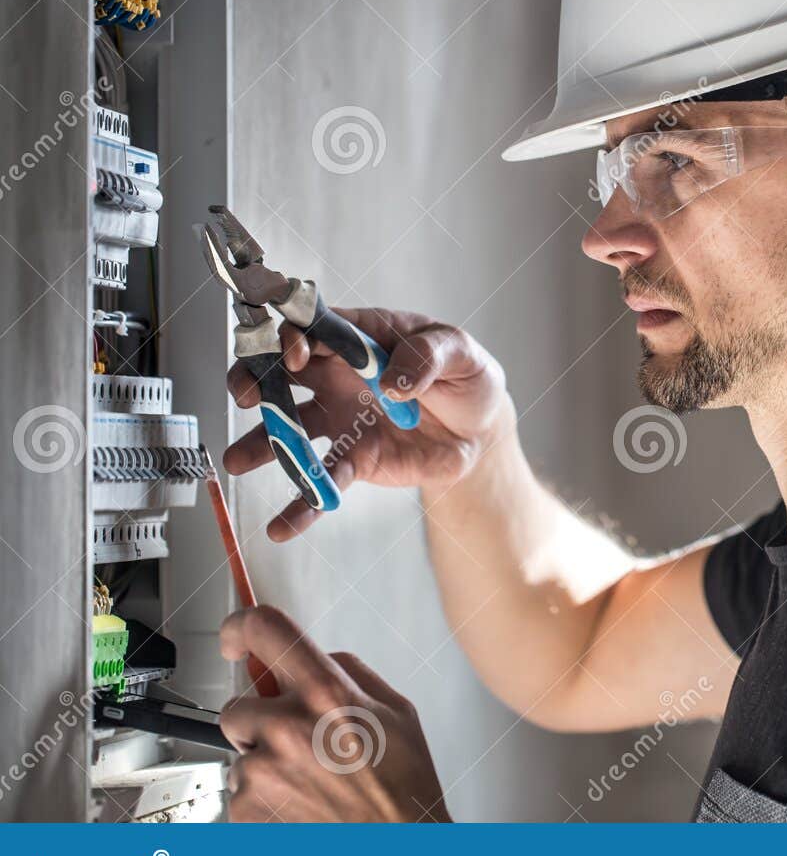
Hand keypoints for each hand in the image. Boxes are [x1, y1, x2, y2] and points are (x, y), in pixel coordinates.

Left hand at [219, 605, 449, 822]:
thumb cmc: (402, 788)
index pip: (265, 629)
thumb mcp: (396, 710)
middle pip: (238, 705)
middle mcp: (288, 727)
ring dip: (264, 763)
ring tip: (310, 782)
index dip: (241, 626)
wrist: (396, 850)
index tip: (236, 637)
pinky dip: (262, 798)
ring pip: (241, 753)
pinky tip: (300, 805)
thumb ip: (350, 674)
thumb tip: (316, 657)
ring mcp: (262, 771)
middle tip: (298, 743)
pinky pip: (240, 791)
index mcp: (327, 692)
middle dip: (260, 721)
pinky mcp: (246, 810)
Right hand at [223, 307, 509, 539]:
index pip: (314, 327)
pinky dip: (301, 506)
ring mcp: (339, 419)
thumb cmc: (466, 375)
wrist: (480, 430)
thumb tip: (392, 382)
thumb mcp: (460, 352)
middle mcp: (337, 376)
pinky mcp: (353, 460)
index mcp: (360, 337)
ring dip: (259, 442)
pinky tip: (282, 527)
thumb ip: (428, 357)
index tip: (296, 354)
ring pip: (287, 429)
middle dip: (253, 377)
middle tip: (246, 393)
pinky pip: (321, 483)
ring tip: (238, 459)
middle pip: (280, 371)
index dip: (296, 335)